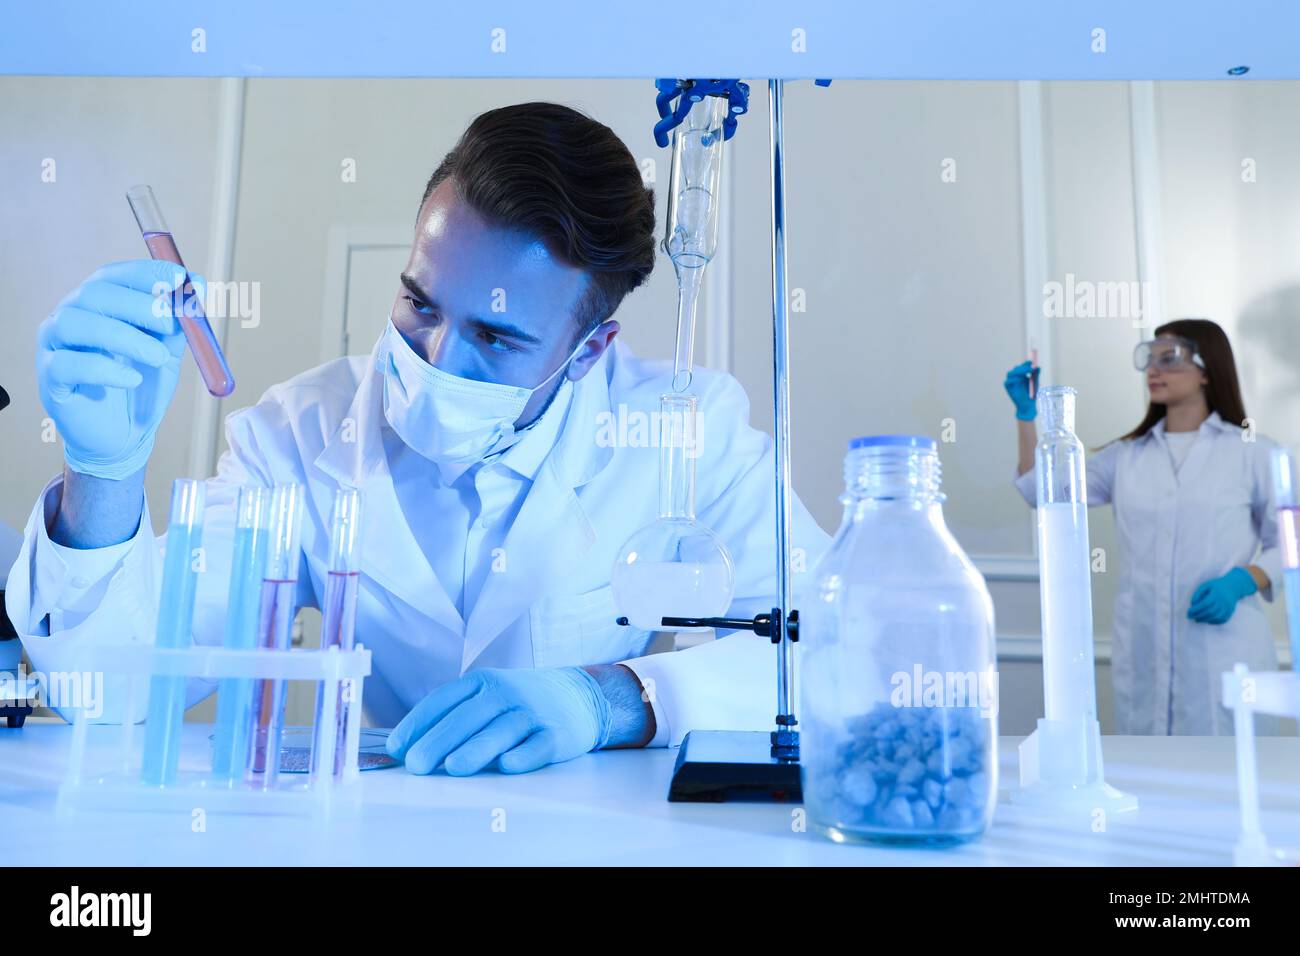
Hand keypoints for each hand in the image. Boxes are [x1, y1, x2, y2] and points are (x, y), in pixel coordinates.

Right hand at [37, 260, 199, 479]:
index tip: (179, 280)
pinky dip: (105, 369)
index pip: (114, 275)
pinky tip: (132, 380)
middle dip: (139, 304)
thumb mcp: (167, 349)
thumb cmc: (142, 384)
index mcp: (99, 303)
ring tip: (158, 357)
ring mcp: (55, 344)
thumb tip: (196, 284)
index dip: (146, 274)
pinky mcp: (51, 377)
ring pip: (76, 323)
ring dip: (124, 336)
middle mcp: (71, 315)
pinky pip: (68, 364)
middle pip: (95, 293)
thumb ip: (178, 321)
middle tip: (172, 324)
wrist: (125, 434)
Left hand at [387, 667, 612, 775]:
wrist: (580, 694)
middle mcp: (505, 693)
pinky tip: (509, 765)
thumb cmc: (520, 701)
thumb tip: (408, 747)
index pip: (444, 700)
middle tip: (417, 764)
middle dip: (439, 741)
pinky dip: (525, 754)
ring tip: (454, 767)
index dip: (418, 722)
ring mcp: (532, 712)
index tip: (397, 747)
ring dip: (477, 748)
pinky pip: (539, 744)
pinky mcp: (557, 733)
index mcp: (482, 682)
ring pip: (501, 730)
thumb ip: (453, 715)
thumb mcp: (487, 694)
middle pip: (468, 716)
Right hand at [1003, 360, 1039, 421]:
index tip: (1031, 362)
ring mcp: (1012, 383)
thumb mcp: (1036, 384)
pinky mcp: (1009, 389)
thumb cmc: (1032, 395)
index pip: (1021, 367)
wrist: (1028, 405)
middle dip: (1022, 367)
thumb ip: (1036, 375)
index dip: (1025, 364)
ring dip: (1018, 372)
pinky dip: (1012, 380)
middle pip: (1016, 369)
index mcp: (1022, 376)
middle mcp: (1016, 378)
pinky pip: (1007, 382)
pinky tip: (1018, 379)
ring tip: (1026, 373)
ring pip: (1010, 374)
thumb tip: (1038, 367)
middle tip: (1030, 369)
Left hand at [1188, 567, 1256, 624]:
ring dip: (1205, 620)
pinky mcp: (1231, 611)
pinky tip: (1207, 620)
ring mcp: (1228, 607)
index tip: (1188, 612)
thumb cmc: (1217, 585)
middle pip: (1210, 611)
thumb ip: (1198, 593)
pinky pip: (1223, 619)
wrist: (1233, 586)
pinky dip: (1214, 622)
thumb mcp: (1206, 585)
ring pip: (1216, 617)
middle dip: (1199, 616)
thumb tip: (1192, 603)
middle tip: (1190, 617)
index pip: (1205, 603)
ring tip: (1197, 619)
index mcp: (1217, 593)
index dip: (1196, 609)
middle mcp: (1223, 601)